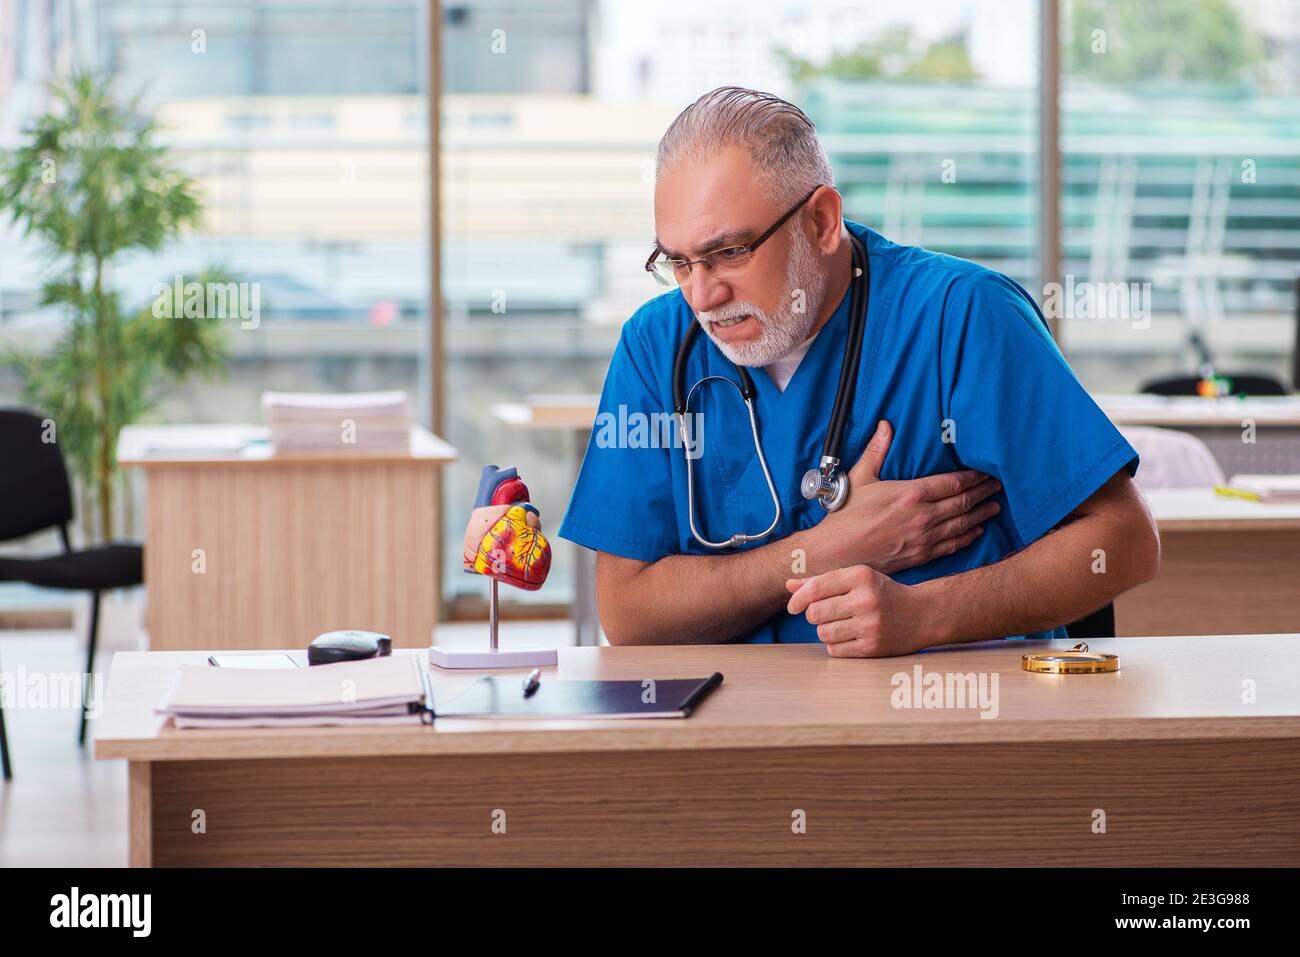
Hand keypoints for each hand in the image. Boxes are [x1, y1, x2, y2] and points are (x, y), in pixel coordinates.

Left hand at [785, 565, 941, 656]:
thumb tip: (789, 585)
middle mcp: (865, 600)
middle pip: (815, 613)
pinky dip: (836, 645)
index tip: (793, 606)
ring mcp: (870, 625)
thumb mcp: (857, 579)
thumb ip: (822, 582)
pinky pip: (835, 650)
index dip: (797, 599)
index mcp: (860, 576)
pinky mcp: (873, 647)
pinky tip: (850, 636)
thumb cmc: (884, 594)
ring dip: (825, 630)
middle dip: (814, 615)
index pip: (815, 588)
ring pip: (823, 633)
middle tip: (826, 614)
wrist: (923, 614)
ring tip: (841, 624)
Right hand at [810, 420, 1000, 573]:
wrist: (836, 554)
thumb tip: (885, 426)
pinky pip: (953, 545)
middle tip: (997, 486)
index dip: (973, 477)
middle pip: (963, 502)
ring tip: (995, 506)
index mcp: (911, 494)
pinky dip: (969, 537)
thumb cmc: (845, 516)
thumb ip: (877, 452)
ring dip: (981, 514)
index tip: (985, 472)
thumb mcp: (860, 478)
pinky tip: (978, 531)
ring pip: (962, 524)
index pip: (953, 483)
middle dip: (983, 493)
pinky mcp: (921, 555)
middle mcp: (923, 516)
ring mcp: (924, 538)